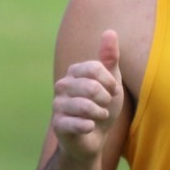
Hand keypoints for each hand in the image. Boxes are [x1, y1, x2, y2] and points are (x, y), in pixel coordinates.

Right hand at [51, 30, 122, 162]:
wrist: (94, 137)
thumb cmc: (102, 106)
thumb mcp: (111, 81)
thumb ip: (110, 58)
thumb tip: (109, 31)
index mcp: (74, 72)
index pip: (94, 68)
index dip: (109, 82)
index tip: (112, 91)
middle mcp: (62, 85)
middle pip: (91, 87)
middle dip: (106, 99)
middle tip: (105, 105)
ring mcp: (57, 105)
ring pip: (85, 106)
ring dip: (100, 113)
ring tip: (99, 116)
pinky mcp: (58, 125)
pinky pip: (78, 123)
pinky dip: (90, 126)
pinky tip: (90, 127)